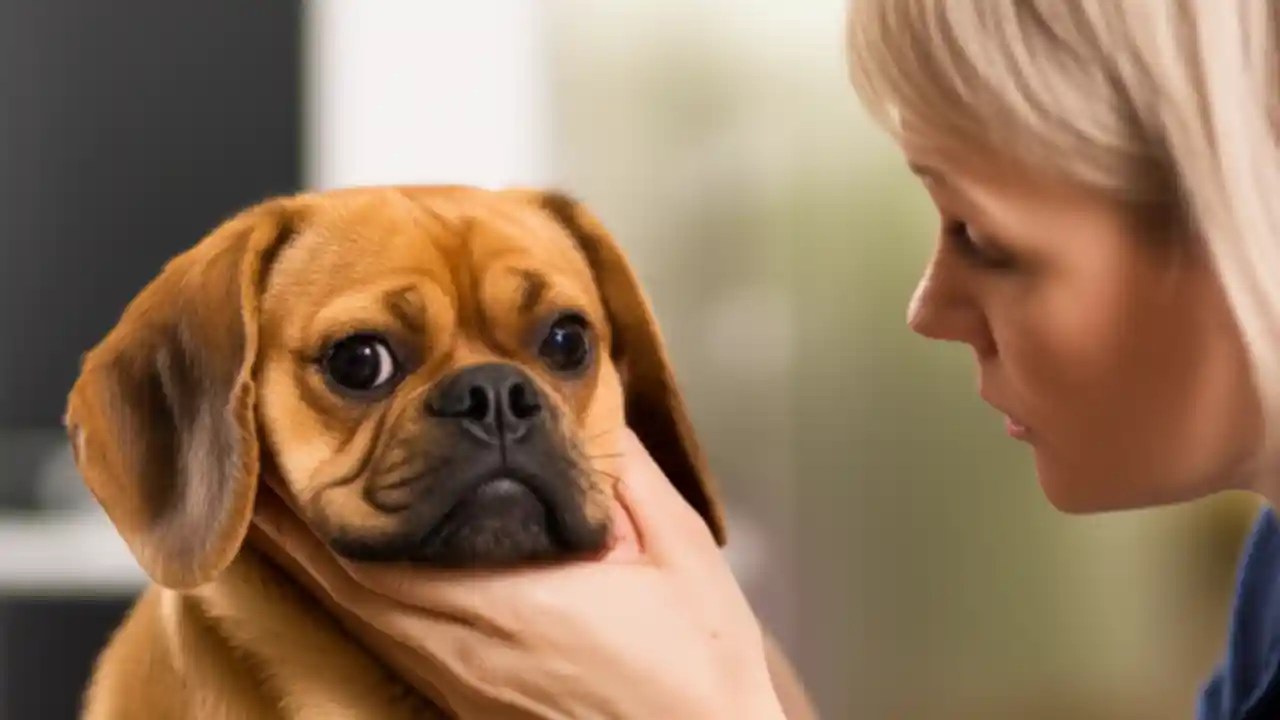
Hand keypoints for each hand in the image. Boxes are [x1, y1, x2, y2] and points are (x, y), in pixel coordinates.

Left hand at [251, 429, 789, 719]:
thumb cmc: (697, 668)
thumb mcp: (677, 552)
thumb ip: (624, 473)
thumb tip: (596, 401)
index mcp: (510, 602)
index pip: (385, 543)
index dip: (326, 491)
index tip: (293, 440)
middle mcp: (463, 646)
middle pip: (342, 579)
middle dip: (289, 519)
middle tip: (246, 463)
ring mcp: (456, 679)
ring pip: (353, 613)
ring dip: (307, 557)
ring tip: (270, 506)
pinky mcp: (462, 698)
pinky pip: (382, 638)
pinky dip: (345, 595)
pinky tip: (340, 572)